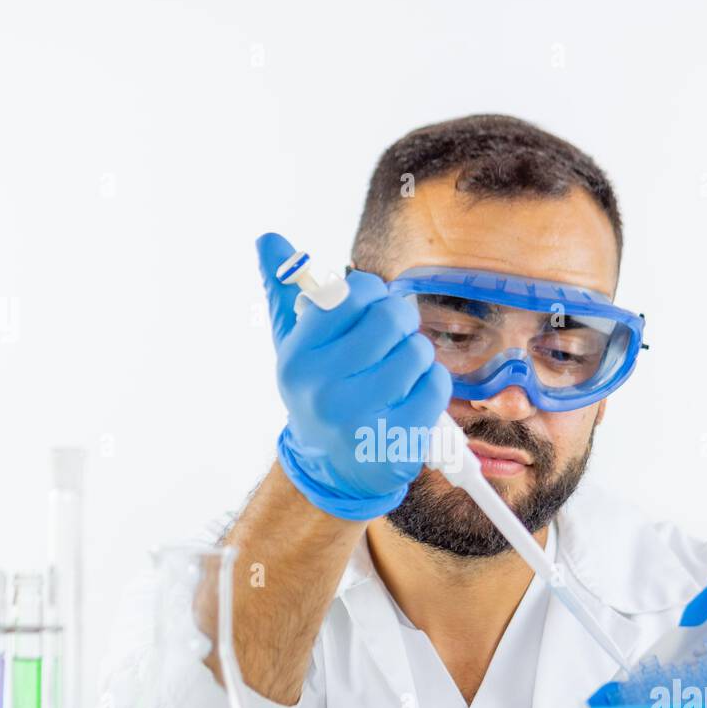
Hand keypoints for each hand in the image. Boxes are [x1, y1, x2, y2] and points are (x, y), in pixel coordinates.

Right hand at [256, 232, 451, 520]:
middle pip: (391, 319)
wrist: (331, 469)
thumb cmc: (320, 391)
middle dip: (401, 320)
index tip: (370, 306)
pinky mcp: (397, 443)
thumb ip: (285, 291)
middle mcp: (323, 388)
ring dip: (418, 355)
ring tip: (400, 370)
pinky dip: (433, 384)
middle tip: (395, 334)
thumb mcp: (295, 346)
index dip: (372, 292)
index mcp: (298, 357)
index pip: (352, 293)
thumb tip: (269, 238)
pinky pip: (437, 386)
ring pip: (418, 352)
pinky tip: (413, 396)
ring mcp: (361, 420)